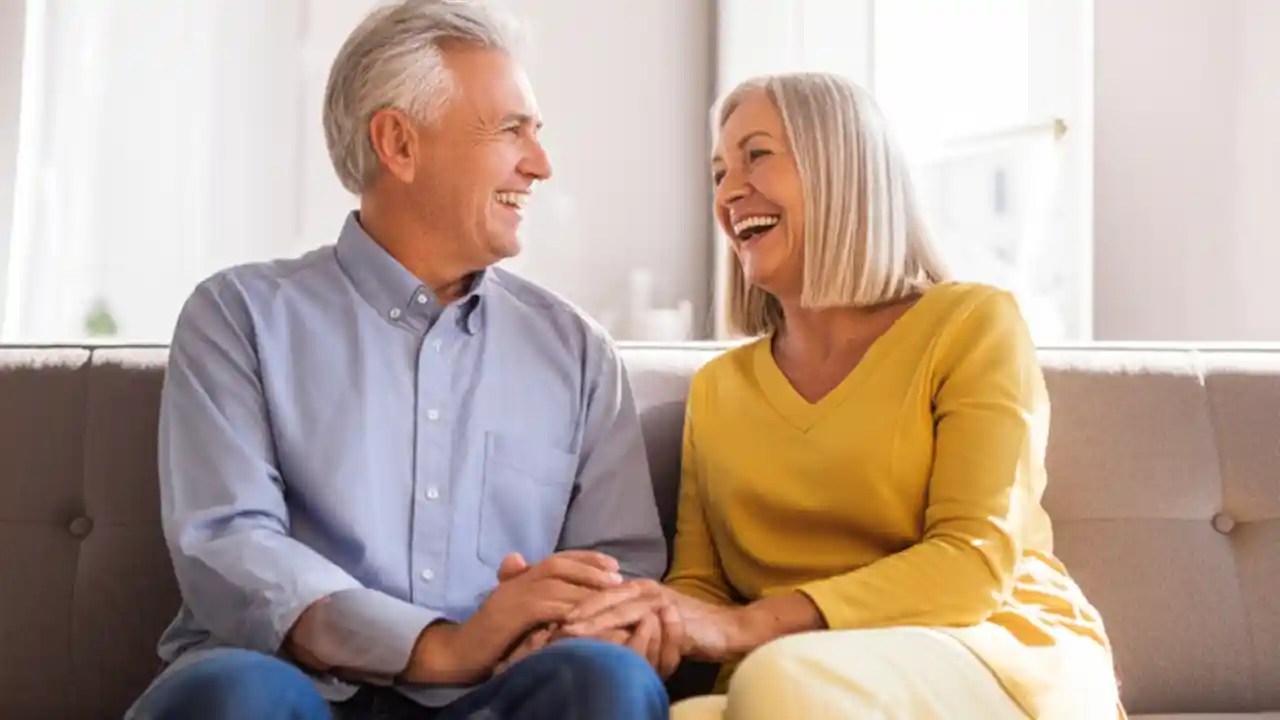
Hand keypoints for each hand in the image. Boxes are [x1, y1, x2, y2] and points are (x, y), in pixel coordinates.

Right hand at [403, 550, 623, 683]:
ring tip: (612, 595)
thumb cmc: (490, 638)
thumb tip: (554, 587)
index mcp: (519, 579)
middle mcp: (516, 581)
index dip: (586, 559)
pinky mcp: (511, 615)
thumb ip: (535, 599)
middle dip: (591, 568)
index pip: (556, 560)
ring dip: (586, 588)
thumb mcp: (516, 614)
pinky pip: (546, 606)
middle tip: (619, 578)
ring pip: (556, 583)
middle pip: (558, 565)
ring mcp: (512, 596)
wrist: (458, 653)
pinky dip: (569, 608)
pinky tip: (588, 614)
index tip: (613, 565)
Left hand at [561, 581, 747, 662]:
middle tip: (548, 624)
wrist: (727, 629)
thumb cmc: (687, 630)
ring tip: (569, 630)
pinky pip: (640, 619)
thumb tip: (594, 636)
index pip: (596, 595)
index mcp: (635, 589)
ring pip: (616, 606)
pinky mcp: (671, 610)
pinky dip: (621, 628)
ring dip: (592, 619)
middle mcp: (643, 588)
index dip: (571, 606)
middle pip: (601, 597)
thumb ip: (626, 624)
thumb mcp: (650, 626)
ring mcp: (657, 597)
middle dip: (574, 611)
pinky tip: (606, 637)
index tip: (545, 618)